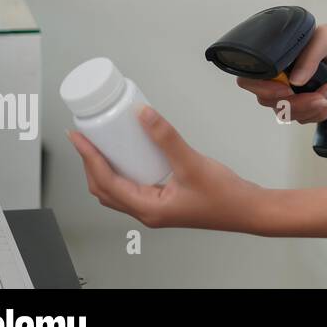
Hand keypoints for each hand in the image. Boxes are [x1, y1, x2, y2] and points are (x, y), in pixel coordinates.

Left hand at [68, 105, 264, 232]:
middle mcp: (147, 211)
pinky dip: (123, 170)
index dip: (88, 158)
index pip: (106, 181)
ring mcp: (155, 207)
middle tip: (84, 138)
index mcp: (147, 208)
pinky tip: (132, 154)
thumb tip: (143, 115)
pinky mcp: (165, 200)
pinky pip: (133, 186)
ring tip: (101, 145)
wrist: (247, 209)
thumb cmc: (225, 197)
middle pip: (104, 189)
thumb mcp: (193, 163)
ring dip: (104, 168)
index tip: (78, 137)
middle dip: (90, 163)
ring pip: (117, 189)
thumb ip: (167, 138)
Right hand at [235, 23, 326, 124]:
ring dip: (313, 108)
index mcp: (273, 59)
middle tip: (322, 96)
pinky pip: (305, 118)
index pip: (249, 80)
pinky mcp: (303, 104)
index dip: (262, 89)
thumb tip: (294, 82)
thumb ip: (310, 56)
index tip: (286, 90)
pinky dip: (322, 112)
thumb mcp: (325, 38)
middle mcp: (276, 78)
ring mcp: (288, 94)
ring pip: (288, 114)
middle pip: (270, 103)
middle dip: (298, 103)